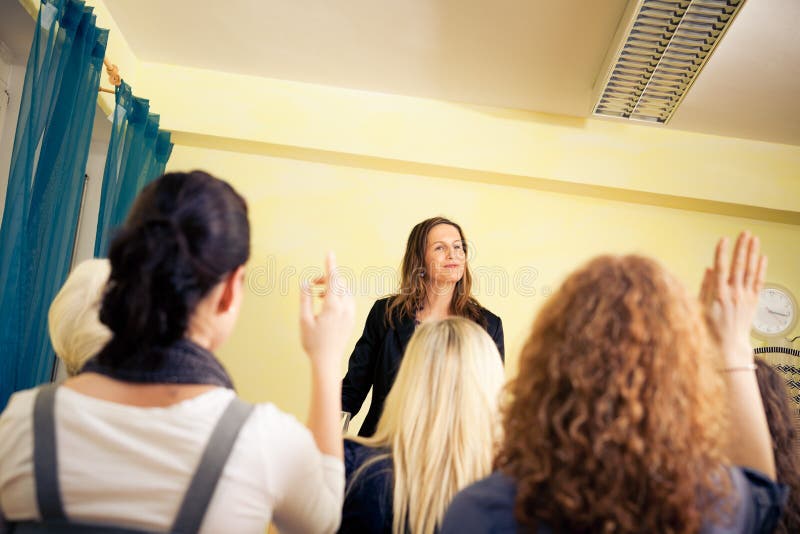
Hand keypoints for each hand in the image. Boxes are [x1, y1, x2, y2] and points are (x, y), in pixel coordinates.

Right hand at [299, 252, 355, 369]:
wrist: (327, 361)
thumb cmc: (313, 342)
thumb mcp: (304, 319)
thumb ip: (305, 299)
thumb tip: (305, 282)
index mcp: (333, 306)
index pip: (333, 279)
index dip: (330, 265)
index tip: (329, 253)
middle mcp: (345, 307)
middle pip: (340, 283)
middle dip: (327, 278)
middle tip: (312, 284)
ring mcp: (351, 313)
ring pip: (345, 291)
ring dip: (332, 287)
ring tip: (317, 295)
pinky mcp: (352, 319)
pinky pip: (347, 300)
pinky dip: (338, 296)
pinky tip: (326, 303)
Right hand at [699, 232, 766, 366]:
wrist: (728, 346)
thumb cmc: (709, 328)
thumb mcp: (699, 308)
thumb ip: (705, 287)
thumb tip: (710, 269)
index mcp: (718, 296)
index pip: (721, 269)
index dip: (722, 253)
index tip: (723, 239)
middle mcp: (734, 295)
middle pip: (739, 266)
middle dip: (742, 248)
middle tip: (744, 233)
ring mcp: (745, 298)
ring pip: (751, 271)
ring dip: (752, 254)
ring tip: (754, 239)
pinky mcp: (753, 302)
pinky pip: (759, 282)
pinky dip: (761, 269)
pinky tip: (762, 258)